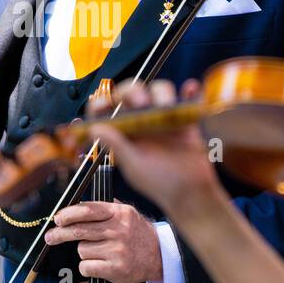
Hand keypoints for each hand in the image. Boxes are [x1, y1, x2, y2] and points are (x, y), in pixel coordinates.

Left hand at [44, 199, 162, 282]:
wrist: (159, 256)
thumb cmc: (137, 234)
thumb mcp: (126, 214)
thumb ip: (104, 208)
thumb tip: (73, 207)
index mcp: (119, 213)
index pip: (88, 210)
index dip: (69, 214)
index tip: (58, 219)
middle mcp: (119, 230)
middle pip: (79, 231)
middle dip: (60, 234)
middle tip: (50, 237)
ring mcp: (118, 250)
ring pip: (82, 250)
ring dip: (84, 252)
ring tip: (99, 252)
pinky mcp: (116, 269)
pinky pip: (86, 267)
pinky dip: (88, 267)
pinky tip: (100, 264)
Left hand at [93, 79, 225, 222]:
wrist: (190, 193)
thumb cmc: (160, 184)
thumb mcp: (134, 165)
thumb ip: (116, 145)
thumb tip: (93, 128)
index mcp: (124, 132)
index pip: (107, 110)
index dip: (102, 102)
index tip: (104, 104)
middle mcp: (141, 121)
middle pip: (132, 93)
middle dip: (134, 92)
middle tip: (142, 103)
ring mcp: (162, 117)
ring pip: (158, 91)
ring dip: (162, 93)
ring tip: (167, 107)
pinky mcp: (183, 118)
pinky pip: (186, 98)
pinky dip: (189, 91)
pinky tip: (189, 90)